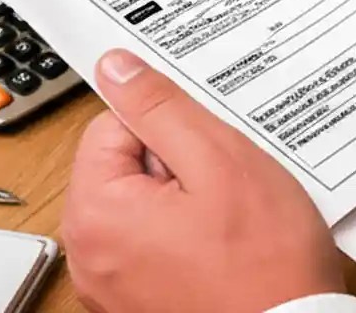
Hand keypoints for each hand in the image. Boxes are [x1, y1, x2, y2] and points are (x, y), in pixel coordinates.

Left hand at [62, 49, 344, 312]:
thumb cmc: (266, 264)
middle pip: (124, 167)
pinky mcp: (136, 304)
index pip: (113, 125)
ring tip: (229, 222)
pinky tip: (223, 248)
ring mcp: (111, 286)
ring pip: (143, 205)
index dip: (169, 128)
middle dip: (177, 165)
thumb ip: (160, 108)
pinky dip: (186, 238)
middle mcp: (89, 255)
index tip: (207, 151)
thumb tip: (115, 67)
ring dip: (185, 201)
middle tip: (225, 188)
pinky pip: (152, 245)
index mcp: (95, 213)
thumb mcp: (219, 159)